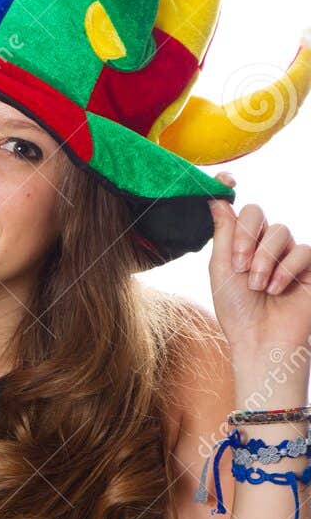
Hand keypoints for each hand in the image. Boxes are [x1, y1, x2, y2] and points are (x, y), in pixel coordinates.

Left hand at [207, 172, 310, 383]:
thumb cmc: (237, 310)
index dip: (230, 191)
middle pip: (259, 214)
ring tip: (257, 286)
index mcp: (239, 244)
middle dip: (246, 238)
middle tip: (239, 266)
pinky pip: (303, 250)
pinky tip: (277, 289)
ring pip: (281, 232)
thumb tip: (216, 199)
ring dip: (265, 260)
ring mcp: (288, 254)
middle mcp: (263, 245)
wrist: (261, 340)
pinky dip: (287, 269)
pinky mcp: (310, 266)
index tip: (225, 178)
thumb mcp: (221, 270)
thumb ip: (223, 234)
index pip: (238, 210)